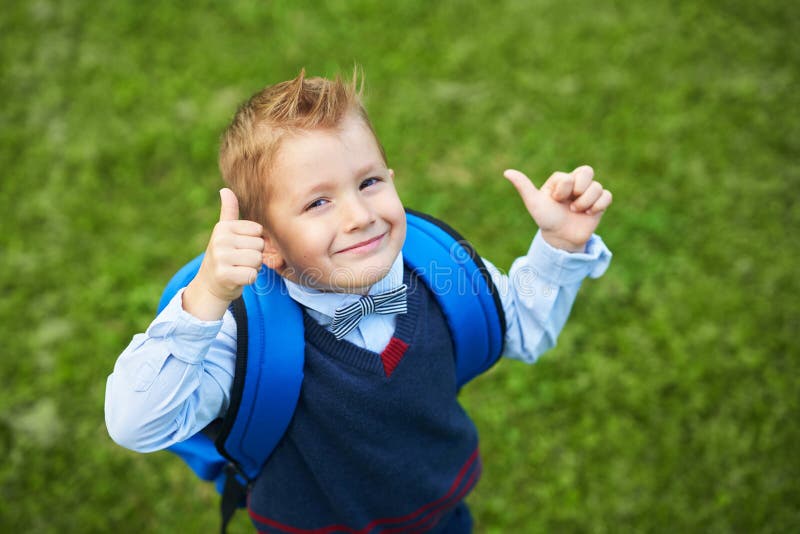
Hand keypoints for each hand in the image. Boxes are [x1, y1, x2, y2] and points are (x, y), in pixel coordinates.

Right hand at [182, 188, 264, 319]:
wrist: (209, 285)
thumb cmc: (223, 257)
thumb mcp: (224, 233)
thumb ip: (229, 212)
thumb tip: (225, 189)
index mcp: (224, 227)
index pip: (258, 231)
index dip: (254, 242)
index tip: (239, 248)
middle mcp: (220, 240)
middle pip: (260, 246)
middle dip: (254, 257)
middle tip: (238, 261)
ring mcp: (221, 257)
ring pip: (257, 260)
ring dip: (252, 268)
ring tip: (238, 268)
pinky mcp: (224, 275)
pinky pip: (252, 275)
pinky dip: (248, 279)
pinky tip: (237, 278)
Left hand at [504, 165, 611, 251]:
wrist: (561, 237)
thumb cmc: (546, 218)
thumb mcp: (534, 203)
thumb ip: (523, 186)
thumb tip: (506, 172)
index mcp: (562, 179)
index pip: (570, 174)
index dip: (564, 190)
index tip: (557, 201)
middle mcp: (576, 182)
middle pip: (587, 171)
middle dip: (579, 191)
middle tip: (570, 205)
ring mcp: (589, 191)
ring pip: (597, 186)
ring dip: (586, 203)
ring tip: (577, 212)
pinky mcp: (600, 202)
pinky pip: (607, 195)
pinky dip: (599, 206)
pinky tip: (589, 214)